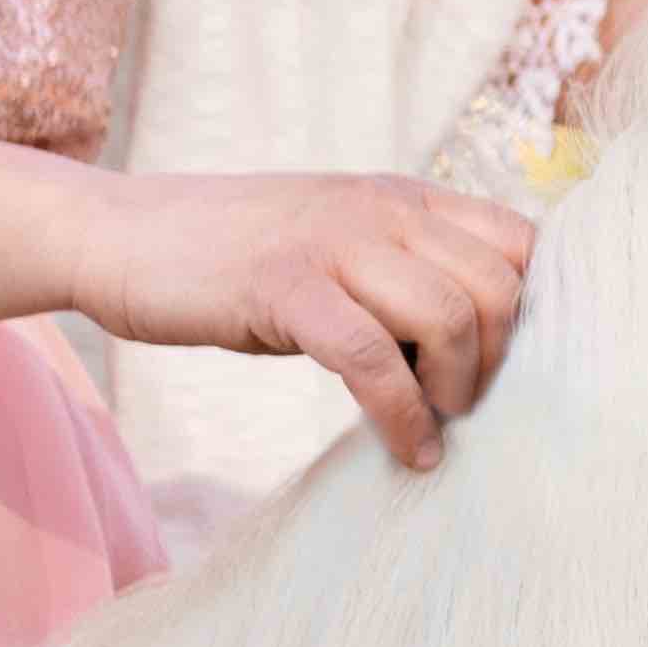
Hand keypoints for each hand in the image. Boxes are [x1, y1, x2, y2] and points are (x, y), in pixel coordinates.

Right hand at [75, 170, 535, 471]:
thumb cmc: (232, 257)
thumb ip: (403, 276)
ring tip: (437, 426)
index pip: (521, 243)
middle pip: (500, 286)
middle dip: (501, 361)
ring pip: (449, 316)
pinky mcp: (283, 287)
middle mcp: (383, 210)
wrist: (116, 235)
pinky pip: (372, 359)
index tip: (507, 366)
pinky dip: (401, 415)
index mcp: (405, 197)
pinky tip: (405, 449)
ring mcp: (333, 243)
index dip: (531, 313)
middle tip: (468, 407)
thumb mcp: (338, 248)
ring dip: (457, 389)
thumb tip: (473, 348)